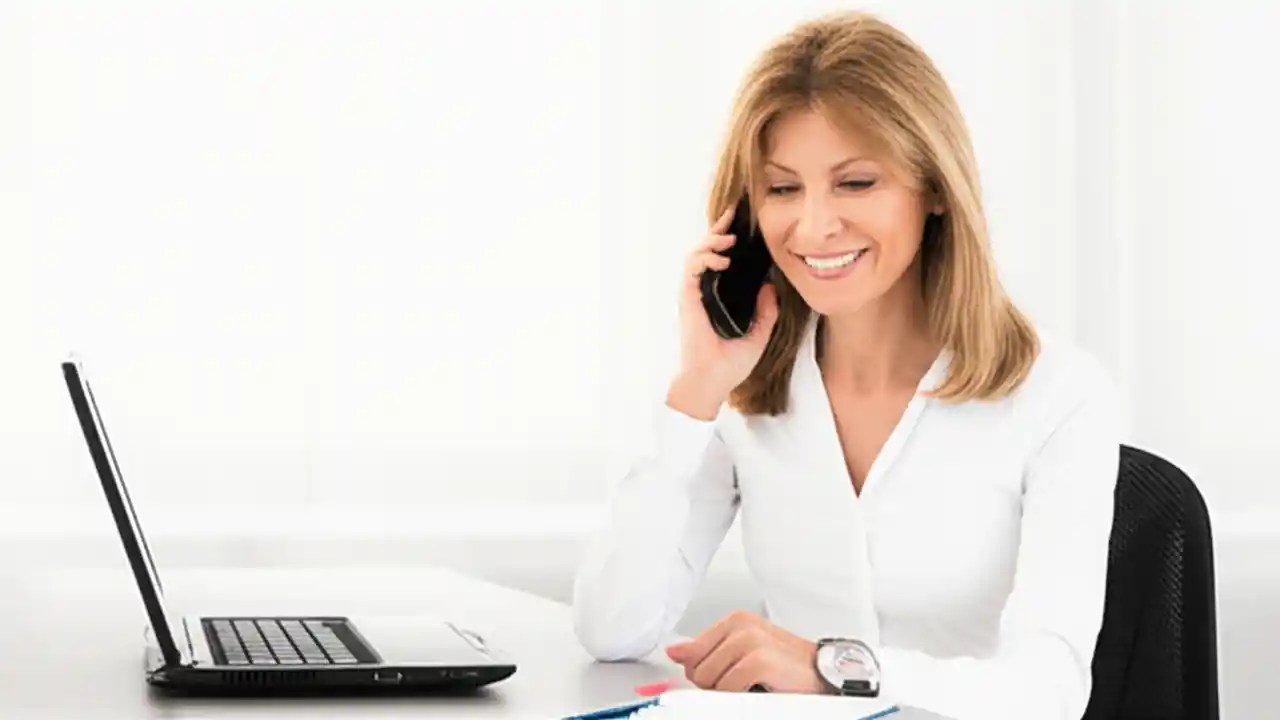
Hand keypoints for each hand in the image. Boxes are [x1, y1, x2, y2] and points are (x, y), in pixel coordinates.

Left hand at [664, 611, 825, 693]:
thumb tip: (675, 652)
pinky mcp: (759, 661)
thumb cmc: (787, 666)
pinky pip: (727, 689)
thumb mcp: (743, 653)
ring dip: (728, 691)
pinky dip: (740, 696)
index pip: (690, 651)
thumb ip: (708, 651)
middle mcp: (740, 626)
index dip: (700, 672)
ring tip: (752, 684)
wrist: (824, 674)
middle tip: (743, 682)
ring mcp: (750, 641)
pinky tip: (759, 688)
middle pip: (696, 668)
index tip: (719, 678)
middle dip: (714, 683)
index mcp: (734, 620)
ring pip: (708, 679)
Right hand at [668, 205, 779, 420]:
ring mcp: (694, 294)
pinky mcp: (687, 299)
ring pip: (696, 254)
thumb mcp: (759, 334)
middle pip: (707, 250)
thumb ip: (766, 311)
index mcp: (718, 298)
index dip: (728, 239)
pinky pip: (691, 268)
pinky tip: (722, 259)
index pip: (721, 261)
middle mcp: (704, 293)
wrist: (712, 382)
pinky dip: (705, 258)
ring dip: (712, 241)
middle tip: (734, 213)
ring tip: (729, 239)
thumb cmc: (730, 364)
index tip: (741, 222)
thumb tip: (771, 286)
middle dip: (719, 229)